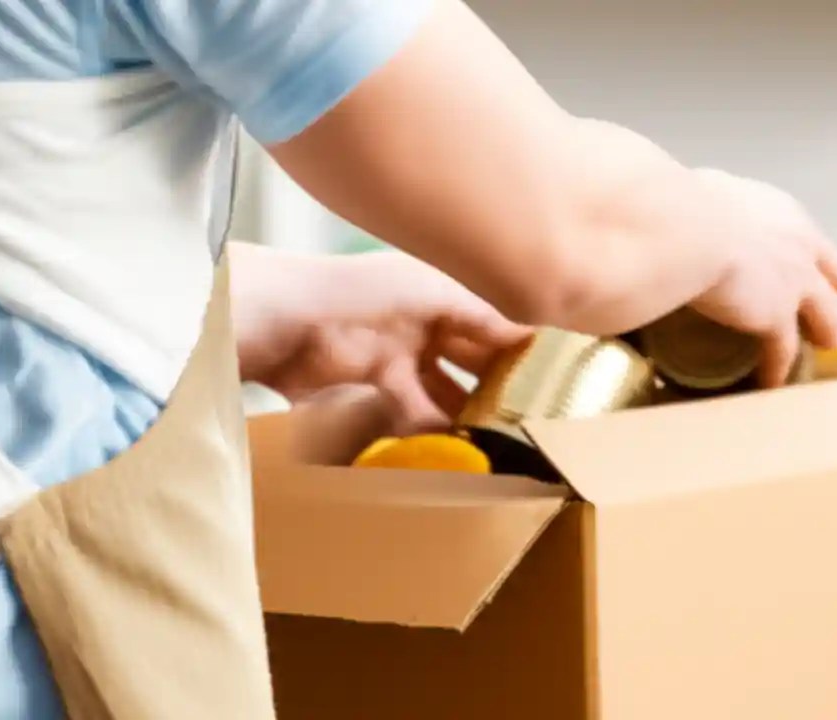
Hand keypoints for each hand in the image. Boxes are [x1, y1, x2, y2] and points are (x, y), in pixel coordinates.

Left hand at [233, 244, 529, 434]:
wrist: (278, 321)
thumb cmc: (356, 293)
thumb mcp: (432, 293)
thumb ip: (485, 314)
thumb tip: (538, 330)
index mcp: (440, 296)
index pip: (494, 327)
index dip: (523, 353)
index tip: (558, 385)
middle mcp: (419, 329)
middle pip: (470, 370)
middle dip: (495, 396)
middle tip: (527, 429)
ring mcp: (390, 364)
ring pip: (439, 403)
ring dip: (460, 425)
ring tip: (492, 452)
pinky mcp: (361, 397)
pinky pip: (401, 424)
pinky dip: (421, 441)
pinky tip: (443, 457)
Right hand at [688, 169, 836, 385]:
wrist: (684, 231)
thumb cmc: (681, 205)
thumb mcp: (702, 191)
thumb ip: (707, 202)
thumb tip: (683, 203)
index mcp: (781, 212)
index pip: (807, 236)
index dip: (806, 254)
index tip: (796, 265)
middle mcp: (799, 244)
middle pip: (835, 273)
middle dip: (832, 290)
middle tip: (822, 306)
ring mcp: (795, 283)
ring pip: (828, 315)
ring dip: (826, 331)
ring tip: (823, 345)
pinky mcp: (777, 317)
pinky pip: (783, 350)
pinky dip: (777, 368)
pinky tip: (769, 381)